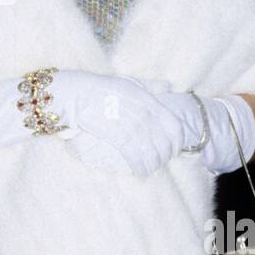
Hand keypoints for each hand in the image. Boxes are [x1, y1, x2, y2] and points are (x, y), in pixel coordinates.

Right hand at [49, 70, 191, 177]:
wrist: (77, 95)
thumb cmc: (102, 88)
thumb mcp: (129, 82)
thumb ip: (150, 86)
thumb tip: (168, 86)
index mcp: (148, 100)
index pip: (174, 126)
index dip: (178, 141)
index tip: (174, 149)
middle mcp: (143, 113)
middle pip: (164, 142)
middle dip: (165, 156)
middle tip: (161, 162)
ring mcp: (130, 125)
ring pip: (151, 152)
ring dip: (153, 164)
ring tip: (151, 169)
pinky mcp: (117, 136)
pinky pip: (134, 156)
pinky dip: (140, 166)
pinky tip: (140, 172)